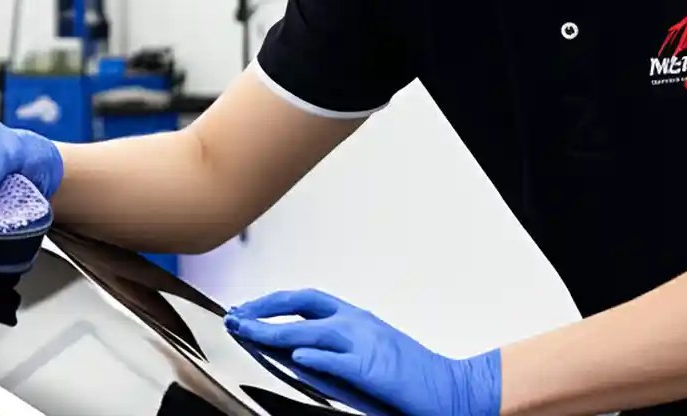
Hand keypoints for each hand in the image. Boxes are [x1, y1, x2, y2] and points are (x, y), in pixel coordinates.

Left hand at [225, 289, 500, 415]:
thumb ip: (334, 346)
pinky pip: (338, 360)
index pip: (304, 299)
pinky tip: (294, 356)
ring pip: (310, 330)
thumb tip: (294, 350)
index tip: (245, 308)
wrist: (451, 388)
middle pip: (301, 305)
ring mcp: (365, 343)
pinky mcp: (373, 369)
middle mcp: (357, 323)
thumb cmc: (409, 374)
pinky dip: (315, 356)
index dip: (271, 301)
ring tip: (246, 332)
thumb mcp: (367, 351)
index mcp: (355, 317)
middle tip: (235, 317)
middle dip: (263, 309)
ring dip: (273, 330)